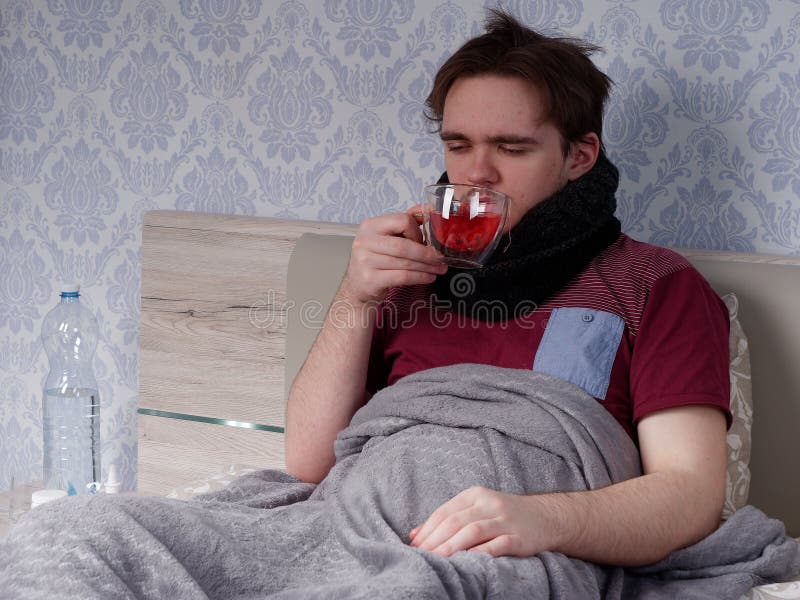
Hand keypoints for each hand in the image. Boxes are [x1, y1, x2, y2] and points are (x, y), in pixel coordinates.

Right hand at [340, 209, 445, 304]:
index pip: (401, 220)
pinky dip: (419, 277)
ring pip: (405, 263)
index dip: (417, 232)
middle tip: (440, 258)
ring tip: (438, 269)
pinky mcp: (370, 279)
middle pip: (403, 245)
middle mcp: (365, 241)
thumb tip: (428, 208)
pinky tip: (428, 277)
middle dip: (426, 253)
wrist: (358, 284)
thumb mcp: (386, 236)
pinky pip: (402, 277)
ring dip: (427, 267)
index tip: (424, 241)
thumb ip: (405, 222)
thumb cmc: (375, 258)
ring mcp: (365, 261)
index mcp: (370, 225)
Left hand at [409, 487, 561, 557]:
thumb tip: (414, 535)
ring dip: (451, 547)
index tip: (414, 546)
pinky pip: (495, 545)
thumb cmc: (504, 516)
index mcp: (475, 495)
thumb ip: (448, 519)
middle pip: (455, 521)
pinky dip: (478, 554)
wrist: (546, 517)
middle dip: (434, 540)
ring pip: (472, 531)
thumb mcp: (477, 509)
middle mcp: (489, 504)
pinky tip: (466, 562)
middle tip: (421, 556)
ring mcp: (504, 520)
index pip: (445, 511)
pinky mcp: (518, 537)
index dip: (427, 529)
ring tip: (436, 561)